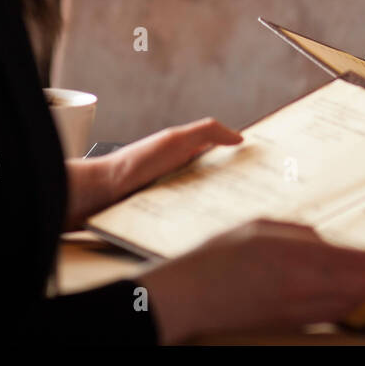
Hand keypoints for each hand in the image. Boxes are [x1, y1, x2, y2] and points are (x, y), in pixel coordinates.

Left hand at [65, 118, 241, 229]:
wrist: (99, 196)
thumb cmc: (133, 164)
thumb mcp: (174, 140)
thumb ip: (207, 132)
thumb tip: (239, 136)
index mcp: (187, 154)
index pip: (223, 157)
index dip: (243, 162)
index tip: (265, 169)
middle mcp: (182, 176)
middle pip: (219, 185)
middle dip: (237, 192)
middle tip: (258, 202)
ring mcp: (173, 199)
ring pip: (207, 206)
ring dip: (218, 212)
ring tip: (237, 220)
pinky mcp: (165, 220)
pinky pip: (190, 224)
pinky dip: (200, 227)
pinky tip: (210, 233)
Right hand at [137, 218, 364, 343]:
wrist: (190, 298)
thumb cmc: (219, 257)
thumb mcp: (262, 228)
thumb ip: (299, 232)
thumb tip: (325, 241)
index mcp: (300, 260)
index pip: (361, 264)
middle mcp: (305, 290)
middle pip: (364, 289)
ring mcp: (298, 313)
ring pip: (350, 305)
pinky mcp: (289, 326)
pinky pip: (331, 315)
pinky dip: (350, 305)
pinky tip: (356, 297)